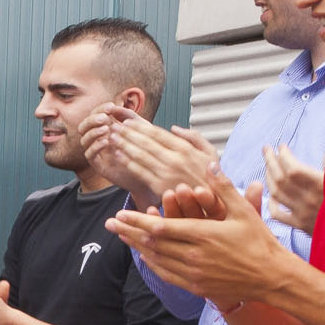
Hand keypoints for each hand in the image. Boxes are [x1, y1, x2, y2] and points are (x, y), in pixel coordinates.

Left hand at [85, 106, 219, 202]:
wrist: (213, 202)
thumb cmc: (211, 177)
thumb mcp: (210, 152)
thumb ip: (194, 137)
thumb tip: (174, 128)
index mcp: (186, 149)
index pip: (158, 134)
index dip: (140, 127)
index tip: (127, 122)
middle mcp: (175, 159)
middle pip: (146, 143)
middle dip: (128, 133)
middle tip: (113, 127)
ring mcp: (167, 173)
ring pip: (141, 156)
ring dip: (124, 145)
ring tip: (112, 138)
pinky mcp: (160, 187)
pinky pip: (141, 172)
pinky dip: (128, 163)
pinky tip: (118, 155)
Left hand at [106, 174, 296, 306]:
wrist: (272, 277)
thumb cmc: (260, 241)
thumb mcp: (244, 211)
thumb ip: (224, 188)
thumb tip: (209, 163)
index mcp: (203, 235)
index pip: (161, 227)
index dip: (138, 220)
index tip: (121, 213)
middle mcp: (193, 256)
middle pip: (152, 243)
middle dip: (129, 231)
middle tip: (110, 224)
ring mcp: (193, 274)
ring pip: (156, 259)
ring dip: (136, 247)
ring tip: (121, 236)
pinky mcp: (195, 286)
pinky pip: (166, 274)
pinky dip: (152, 264)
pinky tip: (144, 256)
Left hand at [261, 142, 324, 233]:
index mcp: (323, 185)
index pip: (292, 169)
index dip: (283, 156)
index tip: (282, 146)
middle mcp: (310, 200)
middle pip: (280, 179)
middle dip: (270, 161)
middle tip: (267, 149)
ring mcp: (304, 214)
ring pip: (277, 194)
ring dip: (268, 177)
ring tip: (267, 164)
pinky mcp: (302, 225)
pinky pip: (279, 215)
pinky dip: (272, 202)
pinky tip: (271, 193)